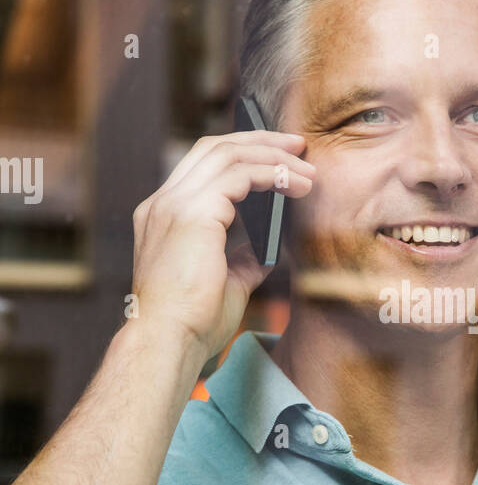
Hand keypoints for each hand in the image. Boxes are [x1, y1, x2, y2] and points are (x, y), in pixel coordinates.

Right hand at [129, 130, 314, 361]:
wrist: (169, 343)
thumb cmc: (192, 324)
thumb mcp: (225, 284)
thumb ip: (242, 261)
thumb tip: (265, 252)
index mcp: (163, 217)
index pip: (202, 167)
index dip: (242, 155)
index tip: (279, 158)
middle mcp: (162, 204)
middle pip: (213, 148)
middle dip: (260, 142)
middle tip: (298, 146)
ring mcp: (173, 205)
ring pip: (228, 154)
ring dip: (273, 157)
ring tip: (307, 170)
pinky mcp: (192, 213)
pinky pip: (239, 175)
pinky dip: (273, 175)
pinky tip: (298, 186)